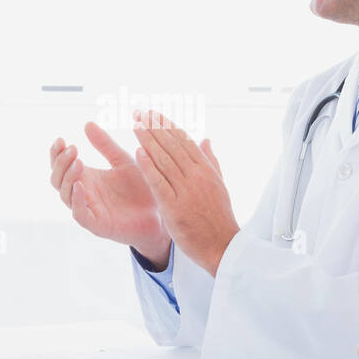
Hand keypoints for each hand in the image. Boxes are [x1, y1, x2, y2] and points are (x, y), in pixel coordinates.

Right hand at [49, 122, 169, 267]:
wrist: (161, 212)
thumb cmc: (142, 187)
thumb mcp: (123, 161)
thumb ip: (105, 145)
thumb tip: (87, 123)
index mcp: (87, 178)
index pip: (61, 166)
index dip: (57, 153)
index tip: (61, 139)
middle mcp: (83, 194)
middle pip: (57, 179)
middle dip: (60, 163)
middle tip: (73, 149)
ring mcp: (89, 210)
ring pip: (65, 195)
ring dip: (68, 178)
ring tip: (79, 161)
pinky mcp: (98, 225)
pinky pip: (79, 214)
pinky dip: (77, 200)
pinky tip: (81, 184)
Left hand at [131, 109, 239, 276]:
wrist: (222, 247)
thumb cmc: (219, 218)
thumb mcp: (219, 186)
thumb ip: (211, 161)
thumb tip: (205, 139)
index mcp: (207, 170)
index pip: (184, 141)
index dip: (167, 126)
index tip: (153, 113)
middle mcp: (197, 176)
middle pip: (172, 145)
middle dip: (154, 127)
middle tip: (139, 112)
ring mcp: (186, 191)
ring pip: (164, 159)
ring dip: (148, 140)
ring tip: (135, 125)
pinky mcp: (174, 207)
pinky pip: (159, 182)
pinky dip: (148, 166)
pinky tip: (138, 152)